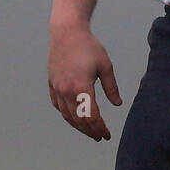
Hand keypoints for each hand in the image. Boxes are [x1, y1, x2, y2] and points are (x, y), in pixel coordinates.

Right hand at [48, 22, 121, 140]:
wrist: (66, 33)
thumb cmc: (88, 47)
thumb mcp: (105, 66)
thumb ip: (111, 87)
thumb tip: (117, 103)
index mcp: (81, 88)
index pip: (91, 116)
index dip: (100, 128)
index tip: (107, 135)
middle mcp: (66, 91)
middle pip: (78, 120)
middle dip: (90, 131)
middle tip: (100, 136)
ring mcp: (57, 89)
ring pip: (67, 115)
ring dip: (78, 126)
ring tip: (89, 131)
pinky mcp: (52, 85)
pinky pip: (58, 106)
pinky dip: (67, 115)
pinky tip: (75, 118)